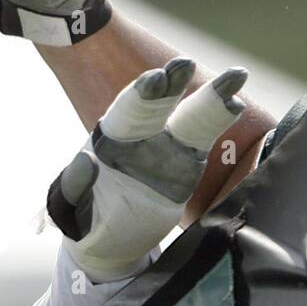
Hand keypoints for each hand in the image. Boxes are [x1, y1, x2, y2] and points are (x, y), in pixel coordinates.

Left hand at [48, 58, 248, 280]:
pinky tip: (235, 105)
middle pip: (162, 103)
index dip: (140, 95)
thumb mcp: (71, 204)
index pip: (127, 111)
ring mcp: (169, 147)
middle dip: (175, 81)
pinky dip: (221, 121)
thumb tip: (87, 161)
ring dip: (212, 95)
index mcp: (113, 138)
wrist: (106, 241)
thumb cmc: (84, 217)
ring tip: (236, 76)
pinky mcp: (188, 164)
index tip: (154, 80)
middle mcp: (143, 135)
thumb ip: (75, 184)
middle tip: (186, 64)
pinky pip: (207, 141)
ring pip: (193, 116)